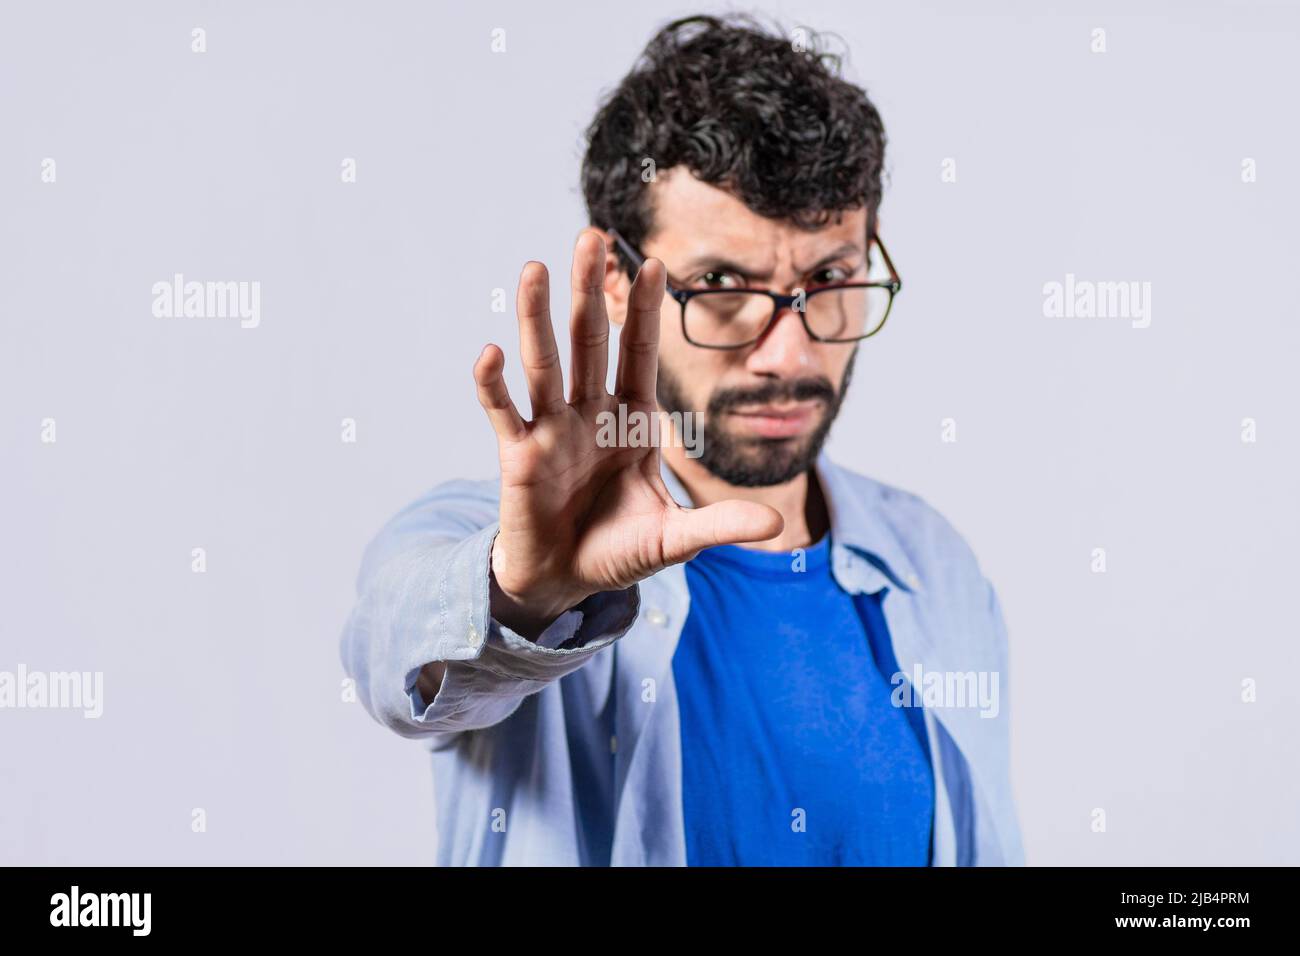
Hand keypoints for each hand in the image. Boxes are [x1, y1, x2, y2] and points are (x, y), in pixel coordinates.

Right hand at [473, 229, 782, 636]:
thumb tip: (778, 529)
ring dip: (538, 318)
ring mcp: (552, 430)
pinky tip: (489, 352)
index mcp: (632, 421)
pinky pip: (503, 412)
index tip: (659, 265)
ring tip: (534, 269)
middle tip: (592, 237)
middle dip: (592, 292)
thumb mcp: (675, 539)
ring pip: (544, 364)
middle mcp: (591, 413)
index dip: (649, 313)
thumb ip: (719, 525)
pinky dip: (493, 385)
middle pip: (590, 342)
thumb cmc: (618, 551)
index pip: (641, 355)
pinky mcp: (518, 455)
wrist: (564, 582)